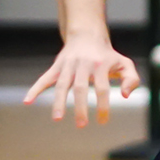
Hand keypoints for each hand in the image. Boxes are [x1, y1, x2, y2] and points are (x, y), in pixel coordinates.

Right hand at [24, 33, 140, 126]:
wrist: (87, 35)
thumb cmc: (107, 55)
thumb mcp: (125, 64)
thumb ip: (131, 79)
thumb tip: (125, 95)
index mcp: (101, 64)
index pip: (102, 88)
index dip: (103, 105)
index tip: (103, 121)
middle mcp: (83, 64)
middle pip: (80, 87)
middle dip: (80, 107)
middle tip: (82, 125)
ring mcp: (68, 65)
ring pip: (61, 84)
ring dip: (58, 102)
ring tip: (57, 119)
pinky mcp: (57, 66)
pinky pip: (44, 78)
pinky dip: (35, 89)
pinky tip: (27, 101)